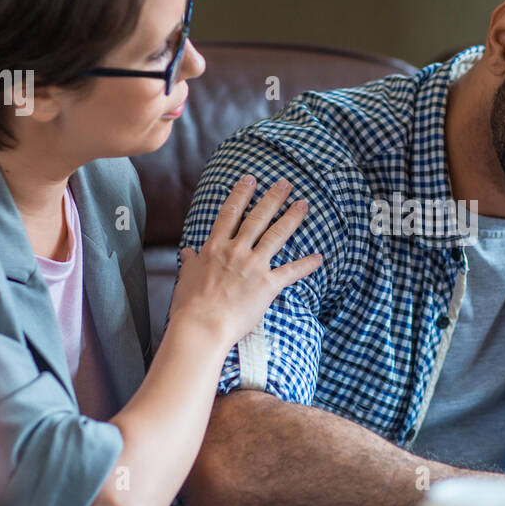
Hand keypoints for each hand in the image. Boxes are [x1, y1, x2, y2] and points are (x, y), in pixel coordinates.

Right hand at [170, 174, 323, 344]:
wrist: (201, 326)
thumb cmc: (190, 305)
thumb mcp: (185, 278)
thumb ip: (190, 262)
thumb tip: (188, 252)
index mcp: (215, 247)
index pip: (230, 213)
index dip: (241, 194)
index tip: (250, 179)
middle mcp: (236, 251)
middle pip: (257, 217)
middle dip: (273, 198)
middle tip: (285, 183)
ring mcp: (253, 266)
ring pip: (276, 235)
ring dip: (292, 218)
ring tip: (303, 204)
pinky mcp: (267, 284)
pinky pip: (291, 271)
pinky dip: (306, 264)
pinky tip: (319, 257)